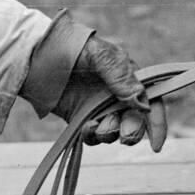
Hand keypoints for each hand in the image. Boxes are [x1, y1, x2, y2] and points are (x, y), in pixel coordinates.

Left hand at [54, 34, 166, 149]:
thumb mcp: (100, 56)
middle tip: (123, 135)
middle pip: (136, 122)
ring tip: (96, 125)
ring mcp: (100, 108)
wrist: (37, 57)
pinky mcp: (82, 118)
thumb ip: (121, 77)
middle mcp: (118, 95)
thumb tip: (142, 103)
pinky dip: (91, 136)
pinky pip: (93, 136)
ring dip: (110, 133)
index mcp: (130, 78)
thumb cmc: (72, 48)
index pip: (152, 102)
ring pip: (115, 132)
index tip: (155, 146)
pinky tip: (85, 127)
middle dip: (132, 131)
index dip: (157, 124)